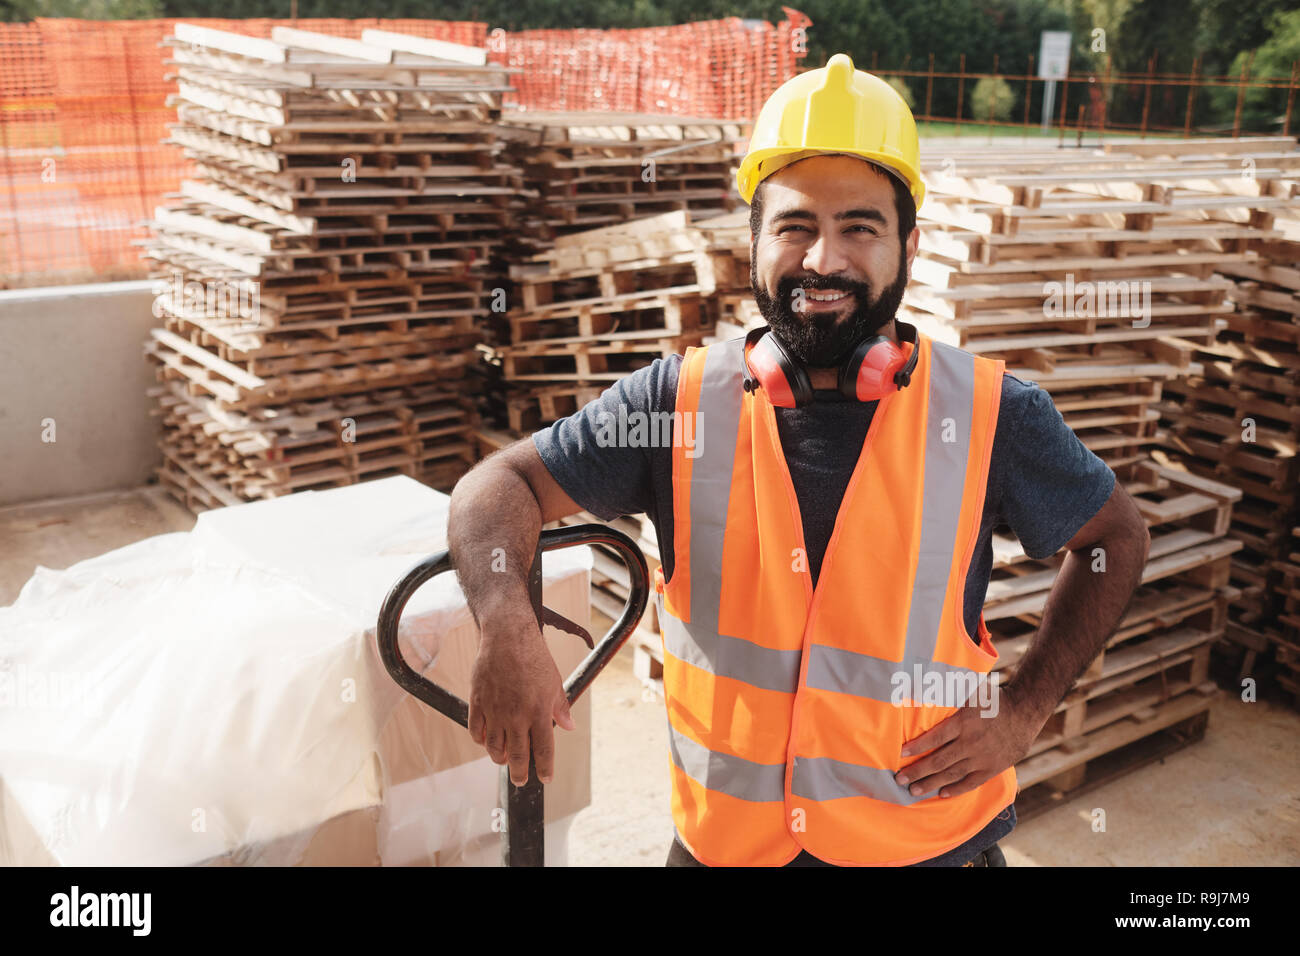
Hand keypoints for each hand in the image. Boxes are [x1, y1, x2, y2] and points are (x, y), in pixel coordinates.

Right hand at [468, 608, 575, 786]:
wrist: (507, 637)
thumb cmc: (534, 657)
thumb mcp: (554, 682)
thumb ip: (560, 707)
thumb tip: (569, 727)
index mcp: (539, 712)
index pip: (543, 751)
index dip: (545, 769)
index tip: (545, 778)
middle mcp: (517, 716)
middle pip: (517, 756)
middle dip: (519, 773)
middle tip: (520, 780)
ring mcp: (495, 711)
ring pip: (494, 748)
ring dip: (500, 758)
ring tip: (504, 760)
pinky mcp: (478, 702)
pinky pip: (476, 731)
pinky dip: (481, 741)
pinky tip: (487, 741)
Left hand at [893, 682, 1044, 798]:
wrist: (1026, 712)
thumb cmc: (993, 699)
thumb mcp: (971, 691)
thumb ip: (949, 691)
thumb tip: (924, 681)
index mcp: (964, 722)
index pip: (935, 737)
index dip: (917, 746)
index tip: (900, 753)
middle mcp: (971, 742)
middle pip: (939, 761)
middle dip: (917, 771)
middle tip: (899, 779)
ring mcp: (982, 758)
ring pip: (952, 774)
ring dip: (931, 783)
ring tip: (914, 790)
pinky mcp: (992, 768)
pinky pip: (971, 782)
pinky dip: (956, 789)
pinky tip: (941, 793)